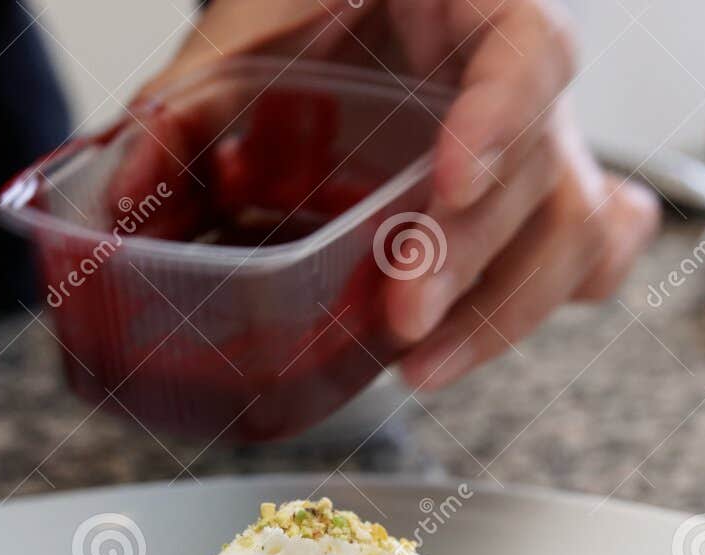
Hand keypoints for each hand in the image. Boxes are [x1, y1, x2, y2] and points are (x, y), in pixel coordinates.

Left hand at [135, 0, 659, 389]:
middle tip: (405, 318)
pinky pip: (578, 252)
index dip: (502, 116)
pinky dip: (538, 299)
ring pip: (567, 228)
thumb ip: (182, 111)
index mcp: (462, 3)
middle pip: (543, 165)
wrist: (317, 21)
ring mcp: (527, 144)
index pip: (526, 47)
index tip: (450, 181)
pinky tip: (474, 339)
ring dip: (500, 312)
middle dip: (472, 256)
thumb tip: (126, 195)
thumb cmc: (293, 22)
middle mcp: (509, 80)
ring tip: (420, 368)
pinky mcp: (517, 203)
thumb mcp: (235, 41)